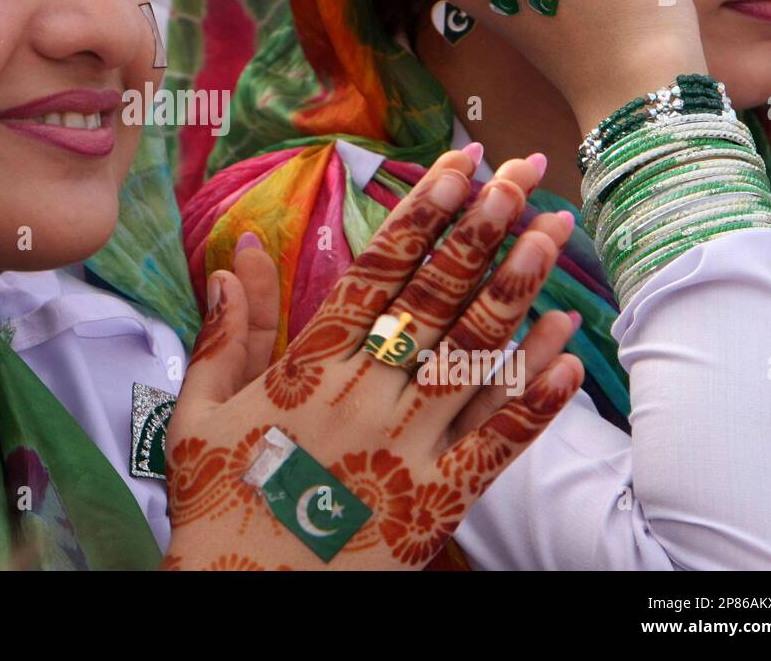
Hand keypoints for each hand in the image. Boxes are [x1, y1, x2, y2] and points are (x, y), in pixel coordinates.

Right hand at [162, 149, 583, 569]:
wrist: (245, 601)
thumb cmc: (218, 501)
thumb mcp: (200, 412)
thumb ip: (225, 333)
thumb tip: (234, 256)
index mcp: (307, 370)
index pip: (374, 275)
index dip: (419, 217)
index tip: (454, 168)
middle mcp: (364, 397)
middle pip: (434, 300)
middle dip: (481, 232)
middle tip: (522, 179)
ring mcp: (406, 449)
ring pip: (472, 358)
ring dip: (518, 293)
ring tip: (553, 237)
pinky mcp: (437, 501)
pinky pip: (496, 445)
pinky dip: (534, 402)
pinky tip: (569, 355)